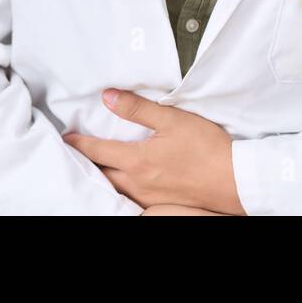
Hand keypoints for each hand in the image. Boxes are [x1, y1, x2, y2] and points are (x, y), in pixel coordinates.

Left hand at [63, 88, 247, 214]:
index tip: (67, 138)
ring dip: (102, 177)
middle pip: (101, 175)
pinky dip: (120, 189)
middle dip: (86, 164)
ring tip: (94, 167)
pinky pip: (131, 199)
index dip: (79, 143)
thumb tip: (107, 97)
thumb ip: (137, 108)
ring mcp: (149, 198)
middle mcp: (137, 183)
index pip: (97, 151)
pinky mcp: (162, 205)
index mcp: (136, 161)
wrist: (235, 180)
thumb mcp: (172, 119)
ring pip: (115, 189)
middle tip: (75, 154)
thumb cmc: (206, 147)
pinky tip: (124, 183)